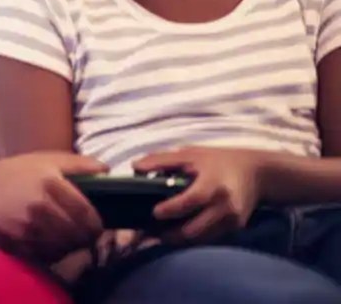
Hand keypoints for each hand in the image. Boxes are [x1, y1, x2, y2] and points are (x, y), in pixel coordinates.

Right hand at [0, 152, 107, 263]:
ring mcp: (24, 226)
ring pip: (62, 248)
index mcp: (50, 184)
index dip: (96, 225)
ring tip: (70, 239)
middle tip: (86, 235)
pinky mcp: (14, 241)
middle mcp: (37, 206)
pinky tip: (52, 243)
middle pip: (75, 234)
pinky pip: (43, 255)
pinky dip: (52, 253)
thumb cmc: (24, 172)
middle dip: (85, 238)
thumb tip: (106, 170)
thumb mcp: (51, 160)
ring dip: (70, 247)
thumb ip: (80, 163)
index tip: (97, 227)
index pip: (85, 214)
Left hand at [134, 147, 265, 244]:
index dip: (171, 209)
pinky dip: (190, 238)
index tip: (154, 212)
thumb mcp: (191, 154)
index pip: (192, 201)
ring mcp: (231, 220)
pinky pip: (208, 238)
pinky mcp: (234, 228)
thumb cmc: (218, 161)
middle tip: (148, 231)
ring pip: (199, 239)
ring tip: (157, 234)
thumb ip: (162, 160)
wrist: (257, 173)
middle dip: (169, 233)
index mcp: (213, 185)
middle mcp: (225, 206)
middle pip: (194, 229)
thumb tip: (135, 167)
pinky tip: (175, 232)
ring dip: (177, 239)